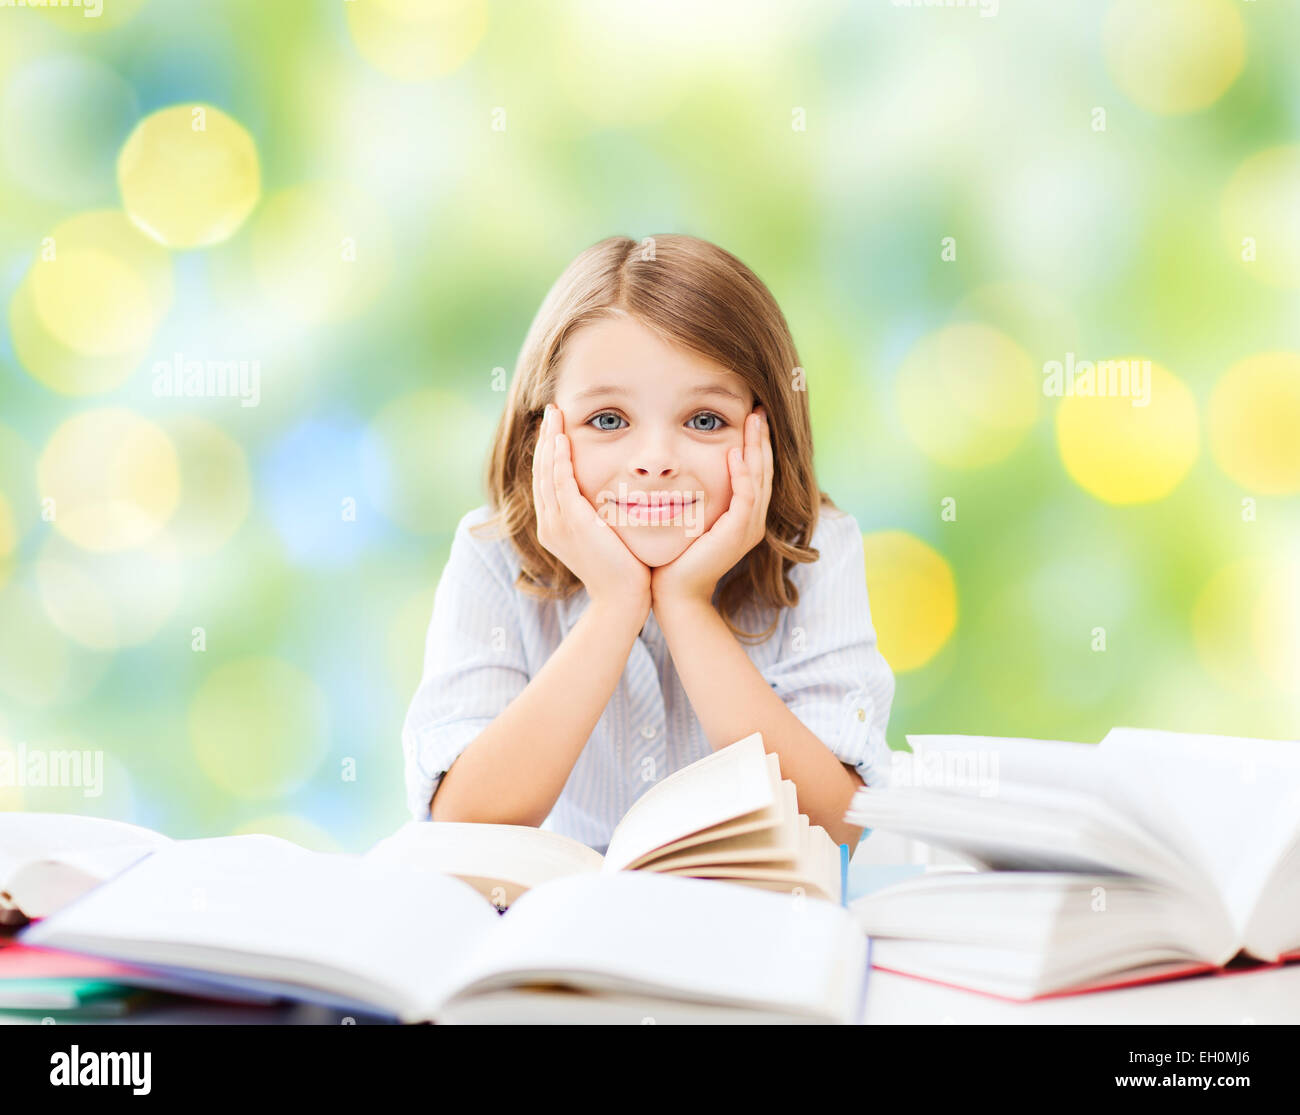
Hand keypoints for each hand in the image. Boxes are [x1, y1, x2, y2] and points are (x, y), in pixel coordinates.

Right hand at [533, 403, 651, 622]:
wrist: (623, 600)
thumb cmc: (624, 571)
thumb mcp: (607, 537)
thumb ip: (601, 514)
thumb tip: (614, 495)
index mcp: (554, 527)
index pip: (546, 480)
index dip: (548, 452)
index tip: (555, 428)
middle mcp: (549, 524)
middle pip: (540, 471)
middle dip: (545, 439)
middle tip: (551, 411)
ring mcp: (557, 524)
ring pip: (546, 472)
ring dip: (549, 440)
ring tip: (553, 414)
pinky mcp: (571, 522)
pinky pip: (560, 482)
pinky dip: (558, 459)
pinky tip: (561, 439)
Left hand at [651, 405, 772, 609]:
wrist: (673, 592)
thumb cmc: (674, 557)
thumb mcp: (689, 518)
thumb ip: (695, 495)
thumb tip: (680, 469)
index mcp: (744, 517)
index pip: (755, 473)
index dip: (756, 445)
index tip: (750, 416)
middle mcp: (752, 520)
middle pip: (764, 471)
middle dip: (762, 439)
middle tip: (759, 410)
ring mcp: (748, 527)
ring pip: (760, 479)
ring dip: (757, 448)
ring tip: (754, 421)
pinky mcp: (737, 533)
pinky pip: (746, 497)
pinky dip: (743, 474)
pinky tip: (736, 453)